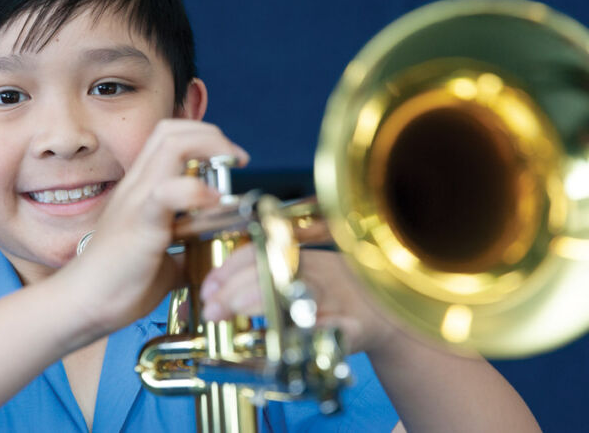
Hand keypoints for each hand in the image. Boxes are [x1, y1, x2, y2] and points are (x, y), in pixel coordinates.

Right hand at [74, 119, 248, 330]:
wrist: (84, 304)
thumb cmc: (120, 282)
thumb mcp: (164, 259)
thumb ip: (187, 250)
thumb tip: (213, 256)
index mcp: (142, 189)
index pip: (169, 136)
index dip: (205, 137)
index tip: (232, 160)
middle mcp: (137, 185)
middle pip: (172, 131)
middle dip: (212, 135)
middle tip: (235, 159)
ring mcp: (136, 200)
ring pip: (170, 145)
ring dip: (209, 149)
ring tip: (228, 172)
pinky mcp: (139, 222)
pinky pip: (167, 191)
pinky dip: (196, 190)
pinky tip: (213, 203)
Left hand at [200, 245, 401, 355]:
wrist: (385, 312)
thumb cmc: (330, 292)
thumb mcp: (294, 274)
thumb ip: (254, 278)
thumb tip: (213, 291)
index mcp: (299, 257)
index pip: (256, 253)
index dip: (227, 270)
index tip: (208, 291)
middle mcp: (317, 272)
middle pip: (273, 271)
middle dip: (237, 289)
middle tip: (213, 309)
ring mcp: (337, 299)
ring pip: (299, 293)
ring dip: (263, 301)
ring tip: (236, 313)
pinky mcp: (353, 328)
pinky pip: (328, 329)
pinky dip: (306, 332)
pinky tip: (282, 339)